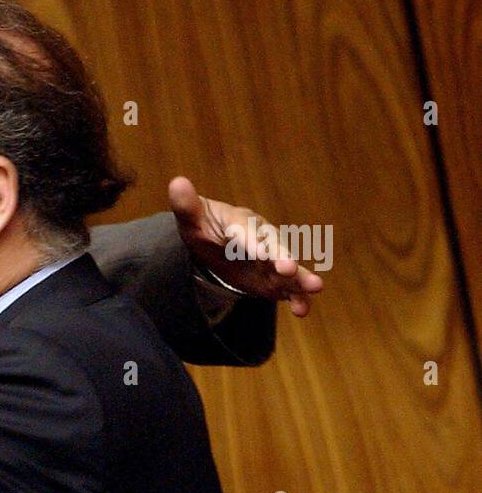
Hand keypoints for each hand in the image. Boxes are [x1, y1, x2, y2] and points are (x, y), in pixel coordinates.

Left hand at [169, 176, 323, 316]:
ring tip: (315, 287)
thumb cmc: (204, 227)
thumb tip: (177, 182)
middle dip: (280, 258)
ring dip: (301, 278)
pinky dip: (297, 298)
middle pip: (273, 248)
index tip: (259, 253)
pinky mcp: (275, 279)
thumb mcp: (192, 219)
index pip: (246, 232)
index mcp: (241, 223)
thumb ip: (186, 205)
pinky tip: (302, 310)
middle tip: (288, 268)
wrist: (216, 242)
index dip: (252, 242)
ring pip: (288, 269)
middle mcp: (263, 239)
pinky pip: (289, 288)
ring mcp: (271, 260)